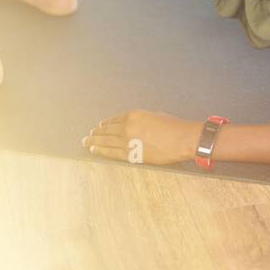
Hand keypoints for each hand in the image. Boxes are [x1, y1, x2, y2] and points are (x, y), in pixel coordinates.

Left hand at [82, 109, 204, 164]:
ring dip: (95, 141)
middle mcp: (127, 127)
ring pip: (106, 141)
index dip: (106, 124)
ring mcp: (127, 141)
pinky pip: (111, 152)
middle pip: (107, 130)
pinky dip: (101, 150)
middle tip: (88, 135)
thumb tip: (135, 126)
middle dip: (96, 133)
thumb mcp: (155, 116)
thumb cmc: (174, 127)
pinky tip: (94, 149)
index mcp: (134, 115)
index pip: (115, 120)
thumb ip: (141, 120)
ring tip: (87, 142)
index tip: (100, 126)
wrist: (182, 139)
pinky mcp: (131, 154)